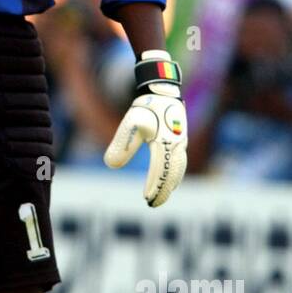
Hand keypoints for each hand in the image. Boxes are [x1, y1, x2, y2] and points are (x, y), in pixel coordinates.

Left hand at [104, 51, 186, 206]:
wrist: (162, 89)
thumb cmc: (146, 106)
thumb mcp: (130, 123)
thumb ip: (122, 144)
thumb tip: (110, 164)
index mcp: (166, 143)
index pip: (160, 171)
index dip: (154, 186)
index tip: (146, 199)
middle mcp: (177, 145)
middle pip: (173, 174)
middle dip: (163, 190)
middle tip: (153, 203)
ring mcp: (181, 142)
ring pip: (179, 169)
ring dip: (170, 183)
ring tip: (161, 195)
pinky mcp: (180, 139)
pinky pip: (181, 162)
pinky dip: (175, 174)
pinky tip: (169, 179)